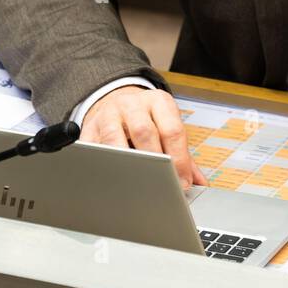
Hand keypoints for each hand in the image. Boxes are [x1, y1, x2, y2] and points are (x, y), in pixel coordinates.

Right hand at [80, 86, 208, 189]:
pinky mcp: (88, 128)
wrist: (116, 101)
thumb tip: (199, 184)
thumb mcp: (167, 126)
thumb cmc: (147, 120)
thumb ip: (184, 155)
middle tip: (161, 186)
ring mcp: (107, 114)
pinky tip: (110, 180)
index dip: (179, 160)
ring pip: (114, 139)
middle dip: (154, 162)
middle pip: (143, 132)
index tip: (182, 183)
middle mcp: (132, 104)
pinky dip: (101, 166)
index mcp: (158, 101)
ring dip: (126, 164)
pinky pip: (92, 149)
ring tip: (136, 184)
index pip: (172, 130)